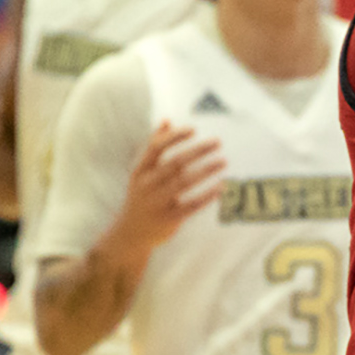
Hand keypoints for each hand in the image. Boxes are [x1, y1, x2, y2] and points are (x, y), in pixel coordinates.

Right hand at [110, 122, 223, 254]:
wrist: (131, 233)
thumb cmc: (141, 196)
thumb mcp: (141, 172)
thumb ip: (152, 146)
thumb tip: (166, 121)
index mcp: (140, 171)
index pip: (156, 148)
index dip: (174, 137)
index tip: (194, 129)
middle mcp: (147, 185)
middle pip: (175, 163)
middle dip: (198, 151)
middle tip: (217, 142)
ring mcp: (157, 203)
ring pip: (184, 183)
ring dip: (206, 171)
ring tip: (223, 161)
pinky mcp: (169, 219)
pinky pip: (191, 206)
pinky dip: (206, 196)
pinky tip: (221, 187)